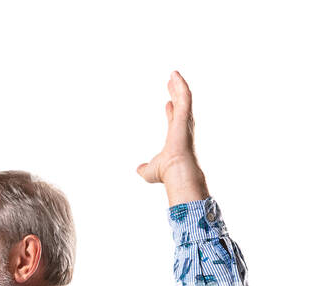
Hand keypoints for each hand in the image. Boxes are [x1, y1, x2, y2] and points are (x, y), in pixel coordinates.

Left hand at [137, 70, 208, 203]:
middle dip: (176, 93)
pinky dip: (181, 85)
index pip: (174, 120)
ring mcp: (185, 120)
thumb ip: (145, 169)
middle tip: (171, 82)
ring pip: (184, 98)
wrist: (176, 171)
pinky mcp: (185, 115)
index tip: (167, 103)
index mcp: (176, 137)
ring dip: (179, 85)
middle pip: (180, 106)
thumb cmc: (166, 173)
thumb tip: (139, 169)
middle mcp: (182, 127)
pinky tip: (175, 75)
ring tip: (173, 74)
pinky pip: (185, 96)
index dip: (171, 111)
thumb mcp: (150, 171)